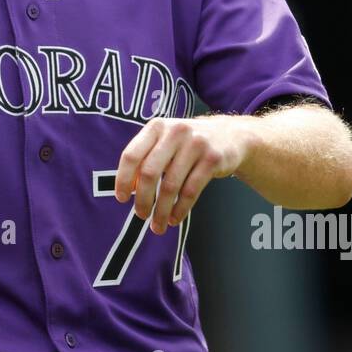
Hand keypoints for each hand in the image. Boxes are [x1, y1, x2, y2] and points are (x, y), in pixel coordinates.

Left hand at [114, 116, 251, 234]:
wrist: (230, 135)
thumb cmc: (188, 143)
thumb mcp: (165, 140)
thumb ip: (146, 159)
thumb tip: (129, 189)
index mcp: (157, 127)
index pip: (132, 155)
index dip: (123, 179)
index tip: (122, 198)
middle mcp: (175, 132)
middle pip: (150, 173)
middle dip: (143, 199)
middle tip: (141, 215)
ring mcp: (195, 145)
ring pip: (171, 186)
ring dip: (162, 210)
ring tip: (158, 225)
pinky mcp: (212, 159)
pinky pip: (191, 191)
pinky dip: (180, 209)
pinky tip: (175, 218)